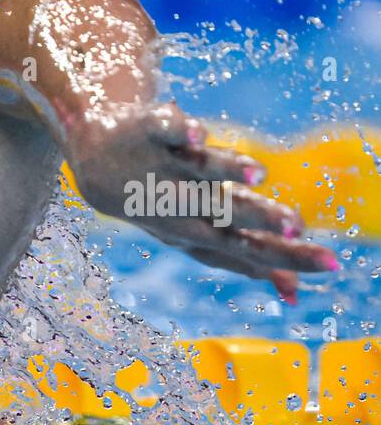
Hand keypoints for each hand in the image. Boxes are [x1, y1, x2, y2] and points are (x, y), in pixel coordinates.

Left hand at [68, 103, 337, 303]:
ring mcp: (160, 170)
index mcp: (199, 231)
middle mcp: (180, 205)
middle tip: (296, 227)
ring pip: (197, 172)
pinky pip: (163, 131)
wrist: (97, 166)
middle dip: (259, 221)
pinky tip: (196, 134)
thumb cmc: (165, 202)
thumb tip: (294, 293)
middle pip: (223, 215)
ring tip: (257, 174)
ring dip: (225, 172)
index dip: (281, 258)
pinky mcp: (146, 134)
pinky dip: (178, 131)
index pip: (245, 249)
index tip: (328, 263)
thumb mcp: (206, 235)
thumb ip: (250, 256)